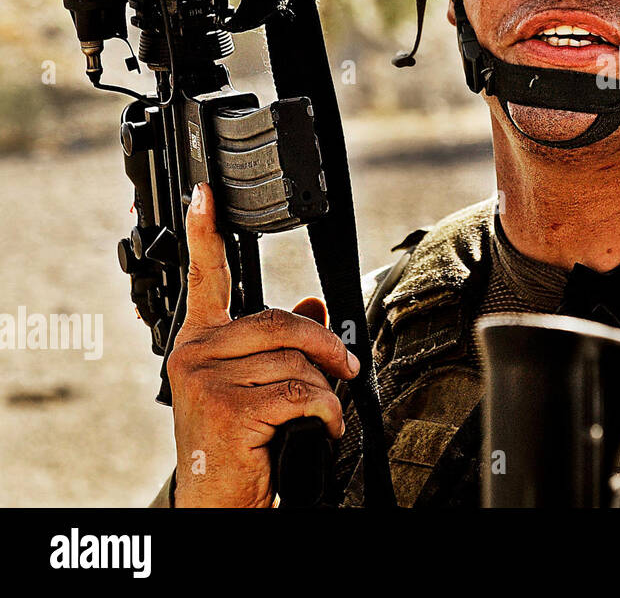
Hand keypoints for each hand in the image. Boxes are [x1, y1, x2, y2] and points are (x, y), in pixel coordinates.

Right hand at [169, 182, 358, 507]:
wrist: (217, 503)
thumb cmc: (237, 444)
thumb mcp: (257, 385)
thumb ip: (281, 344)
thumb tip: (316, 304)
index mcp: (198, 341)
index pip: (205, 278)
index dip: (206, 233)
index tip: (206, 194)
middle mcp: (194, 353)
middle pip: (283, 322)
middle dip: (326, 347)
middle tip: (347, 366)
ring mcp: (206, 379)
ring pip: (297, 361)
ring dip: (325, 388)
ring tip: (319, 413)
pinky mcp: (228, 407)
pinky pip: (302, 392)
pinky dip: (327, 410)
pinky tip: (323, 426)